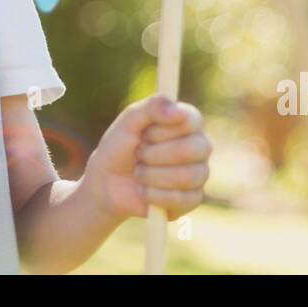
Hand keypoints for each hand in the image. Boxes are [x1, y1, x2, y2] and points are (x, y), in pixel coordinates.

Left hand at [83, 94, 211, 221]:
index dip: (163, 130)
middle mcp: (199, 146)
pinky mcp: (193, 198)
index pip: (192, 121)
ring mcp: (199, 173)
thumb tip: (177, 110)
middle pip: (190, 150)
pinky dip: (154, 195)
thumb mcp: (129, 120)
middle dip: (153, 154)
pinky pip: (181, 199)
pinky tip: (144, 190)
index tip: (145, 132)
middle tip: (139, 154)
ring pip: (186, 176)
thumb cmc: (120, 146)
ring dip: (151, 175)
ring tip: (139, 172)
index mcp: (187, 122)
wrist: (108, 182)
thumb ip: (152, 107)